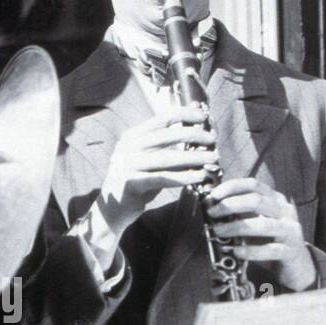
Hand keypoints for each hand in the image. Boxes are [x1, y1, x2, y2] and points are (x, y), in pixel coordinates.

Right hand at [99, 102, 218, 230]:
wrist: (112, 209)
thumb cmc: (137, 182)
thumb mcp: (149, 160)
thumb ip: (167, 147)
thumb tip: (197, 133)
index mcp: (132, 136)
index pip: (162, 118)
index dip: (185, 115)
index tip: (204, 117)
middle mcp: (128, 147)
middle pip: (166, 136)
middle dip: (193, 135)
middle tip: (213, 140)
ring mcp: (127, 164)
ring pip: (166, 158)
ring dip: (193, 157)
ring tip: (212, 159)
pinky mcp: (130, 183)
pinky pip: (162, 178)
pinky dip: (183, 177)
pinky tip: (198, 177)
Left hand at [205, 177, 316, 290]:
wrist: (297, 265)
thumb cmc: (271, 240)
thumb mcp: (257, 221)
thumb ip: (241, 212)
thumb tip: (213, 207)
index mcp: (275, 200)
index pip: (254, 185)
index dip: (233, 187)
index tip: (214, 195)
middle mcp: (284, 212)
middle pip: (257, 201)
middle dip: (231, 205)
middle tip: (212, 214)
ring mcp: (290, 231)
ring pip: (263, 225)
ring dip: (236, 227)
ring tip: (218, 232)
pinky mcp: (290, 251)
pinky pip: (270, 249)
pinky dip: (251, 251)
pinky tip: (236, 251)